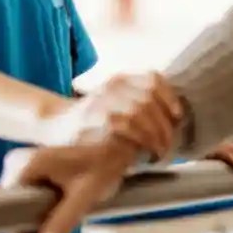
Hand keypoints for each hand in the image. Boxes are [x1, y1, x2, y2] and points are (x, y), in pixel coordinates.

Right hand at [0, 139, 138, 232]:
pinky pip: (41, 210)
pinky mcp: (50, 182)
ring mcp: (41, 177)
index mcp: (35, 167)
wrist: (120, 147)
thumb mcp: (86, 195)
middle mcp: (32, 171)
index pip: (12, 207)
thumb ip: (65, 218)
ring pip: (30, 214)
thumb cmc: (105, 164)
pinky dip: (48, 228)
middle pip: (19, 213)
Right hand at [44, 72, 181, 158]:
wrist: (55, 125)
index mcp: (120, 79)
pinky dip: (142, 142)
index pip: (153, 79)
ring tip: (159, 152)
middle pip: (151, 100)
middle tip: (169, 144)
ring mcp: (105, 103)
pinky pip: (129, 129)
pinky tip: (145, 154)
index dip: (170, 97)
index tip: (177, 116)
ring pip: (142, 114)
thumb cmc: (91, 118)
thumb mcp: (113, 100)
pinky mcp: (98, 122)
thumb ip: (138, 101)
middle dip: (165, 125)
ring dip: (156, 136)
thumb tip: (173, 118)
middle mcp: (113, 86)